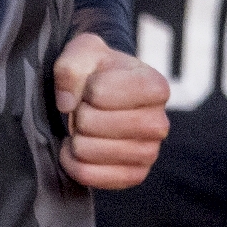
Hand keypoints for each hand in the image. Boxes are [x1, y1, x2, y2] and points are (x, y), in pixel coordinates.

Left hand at [54, 32, 169, 188]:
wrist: (105, 95)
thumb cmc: (98, 70)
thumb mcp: (83, 51)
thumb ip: (71, 65)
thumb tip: (67, 103)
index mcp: (156, 86)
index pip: (100, 92)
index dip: (86, 87)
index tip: (94, 85)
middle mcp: (159, 123)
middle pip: (92, 124)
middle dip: (79, 113)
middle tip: (87, 108)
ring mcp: (149, 153)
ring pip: (87, 151)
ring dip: (75, 137)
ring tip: (85, 127)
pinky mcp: (134, 175)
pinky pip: (89, 176)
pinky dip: (72, 163)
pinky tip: (75, 148)